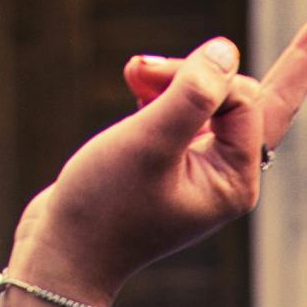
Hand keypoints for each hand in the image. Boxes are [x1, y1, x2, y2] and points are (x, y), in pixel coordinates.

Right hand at [13, 7, 306, 306]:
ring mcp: (201, 171)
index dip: (200, 77)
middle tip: (142, 65)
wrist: (63, 255)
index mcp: (234, 182)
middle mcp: (227, 178)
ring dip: (172, 76)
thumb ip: (192, 94)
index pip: (244, 100)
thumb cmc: (104, 206)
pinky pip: (185, 110)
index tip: (148, 78)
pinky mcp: (173, 163)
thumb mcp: (148, 143)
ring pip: (210, 99)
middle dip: (197, 69)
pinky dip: (160, 92)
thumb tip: (226, 50)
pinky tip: (135, 88)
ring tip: (132, 72)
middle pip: (241, 98)